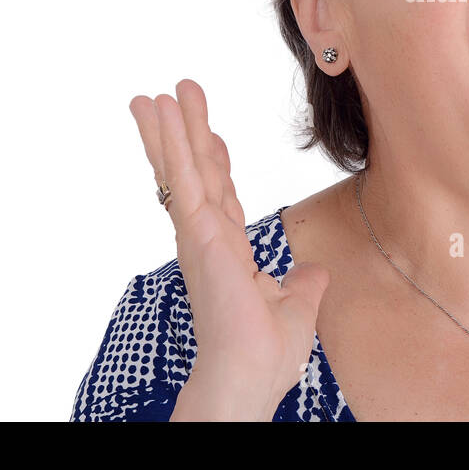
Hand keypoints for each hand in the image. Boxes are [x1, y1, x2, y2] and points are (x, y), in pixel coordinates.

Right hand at [129, 79, 329, 419]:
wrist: (250, 376)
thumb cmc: (266, 354)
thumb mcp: (298, 308)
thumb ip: (303, 284)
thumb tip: (314, 274)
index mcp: (231, 252)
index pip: (223, 195)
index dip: (217, 163)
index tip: (211, 135)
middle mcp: (209, 238)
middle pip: (197, 172)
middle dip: (186, 132)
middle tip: (176, 93)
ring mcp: (199, 234)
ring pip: (183, 168)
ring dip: (169, 129)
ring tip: (154, 94)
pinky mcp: (198, 232)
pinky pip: (185, 178)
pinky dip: (171, 143)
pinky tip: (161, 113)